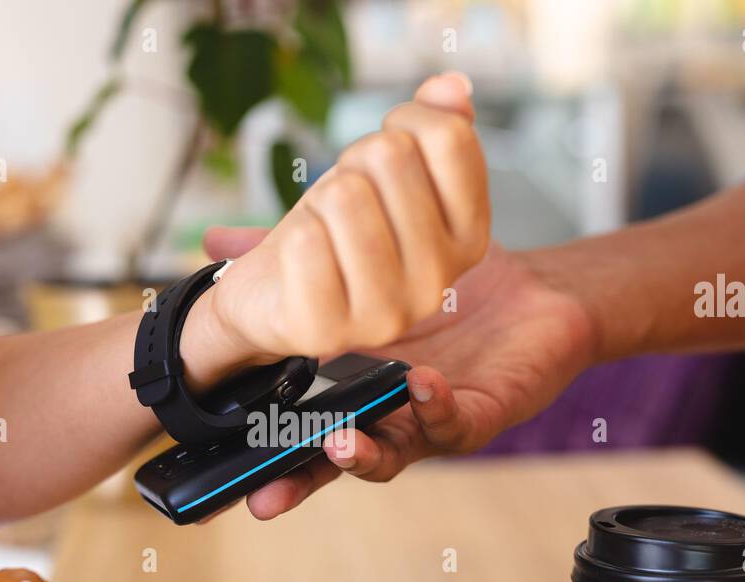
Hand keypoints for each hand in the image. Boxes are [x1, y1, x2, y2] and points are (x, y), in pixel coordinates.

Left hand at [180, 72, 489, 387]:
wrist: (275, 297)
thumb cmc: (339, 230)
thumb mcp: (390, 174)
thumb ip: (433, 128)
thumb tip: (453, 87)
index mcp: (469, 240)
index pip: (450, 137)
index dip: (406, 120)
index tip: (385, 151)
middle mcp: (437, 283)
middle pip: (391, 157)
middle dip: (353, 162)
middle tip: (342, 201)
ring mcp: (385, 314)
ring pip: (345, 196)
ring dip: (319, 199)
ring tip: (322, 231)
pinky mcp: (327, 331)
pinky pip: (303, 242)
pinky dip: (290, 237)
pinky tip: (299, 263)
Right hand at [201, 233, 596, 518]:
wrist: (541, 295)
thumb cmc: (454, 291)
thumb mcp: (365, 265)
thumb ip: (295, 261)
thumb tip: (214, 244)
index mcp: (354, 390)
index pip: (301, 433)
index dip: (268, 461)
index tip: (232, 483)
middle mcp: (389, 416)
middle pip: (338, 460)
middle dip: (302, 479)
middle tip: (267, 492)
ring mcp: (432, 420)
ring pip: (392, 454)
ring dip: (362, 454)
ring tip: (336, 440)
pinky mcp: (480, 413)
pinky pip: (453, 422)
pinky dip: (432, 406)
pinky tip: (419, 384)